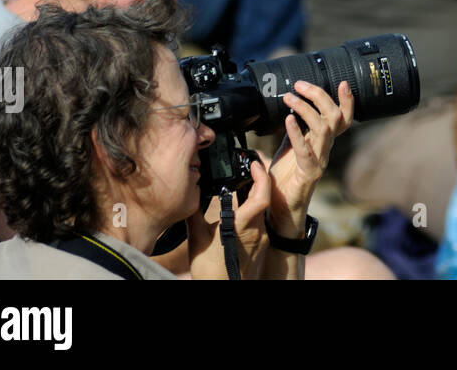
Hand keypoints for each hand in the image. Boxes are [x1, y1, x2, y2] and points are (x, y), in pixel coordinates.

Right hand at [187, 159, 270, 279]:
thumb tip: (191, 194)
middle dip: (258, 180)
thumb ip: (195, 213)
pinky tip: (240, 207)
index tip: (254, 163)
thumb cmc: (210, 271)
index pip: (262, 195)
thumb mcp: (197, 238)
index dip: (261, 176)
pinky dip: (253, 209)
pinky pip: (260, 222)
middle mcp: (258, 231)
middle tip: (248, 166)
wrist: (222, 292)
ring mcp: (262, 240)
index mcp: (245, 226)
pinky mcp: (261, 247)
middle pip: (265, 198)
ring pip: (263, 210)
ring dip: (255, 195)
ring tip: (242, 183)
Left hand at [268, 80, 354, 234]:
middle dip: (320, 96)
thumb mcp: (290, 147)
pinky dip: (297, 132)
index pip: (343, 118)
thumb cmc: (284, 178)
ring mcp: (319, 161)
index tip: (342, 82)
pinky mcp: (308, 173)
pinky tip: (288, 120)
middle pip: (334, 117)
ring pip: (323, 129)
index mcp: (323, 142)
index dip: (346, 101)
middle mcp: (325, 149)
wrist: (280, 209)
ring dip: (306, 109)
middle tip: (300, 84)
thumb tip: (289, 109)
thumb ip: (294, 130)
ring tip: (289, 98)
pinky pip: (305, 150)